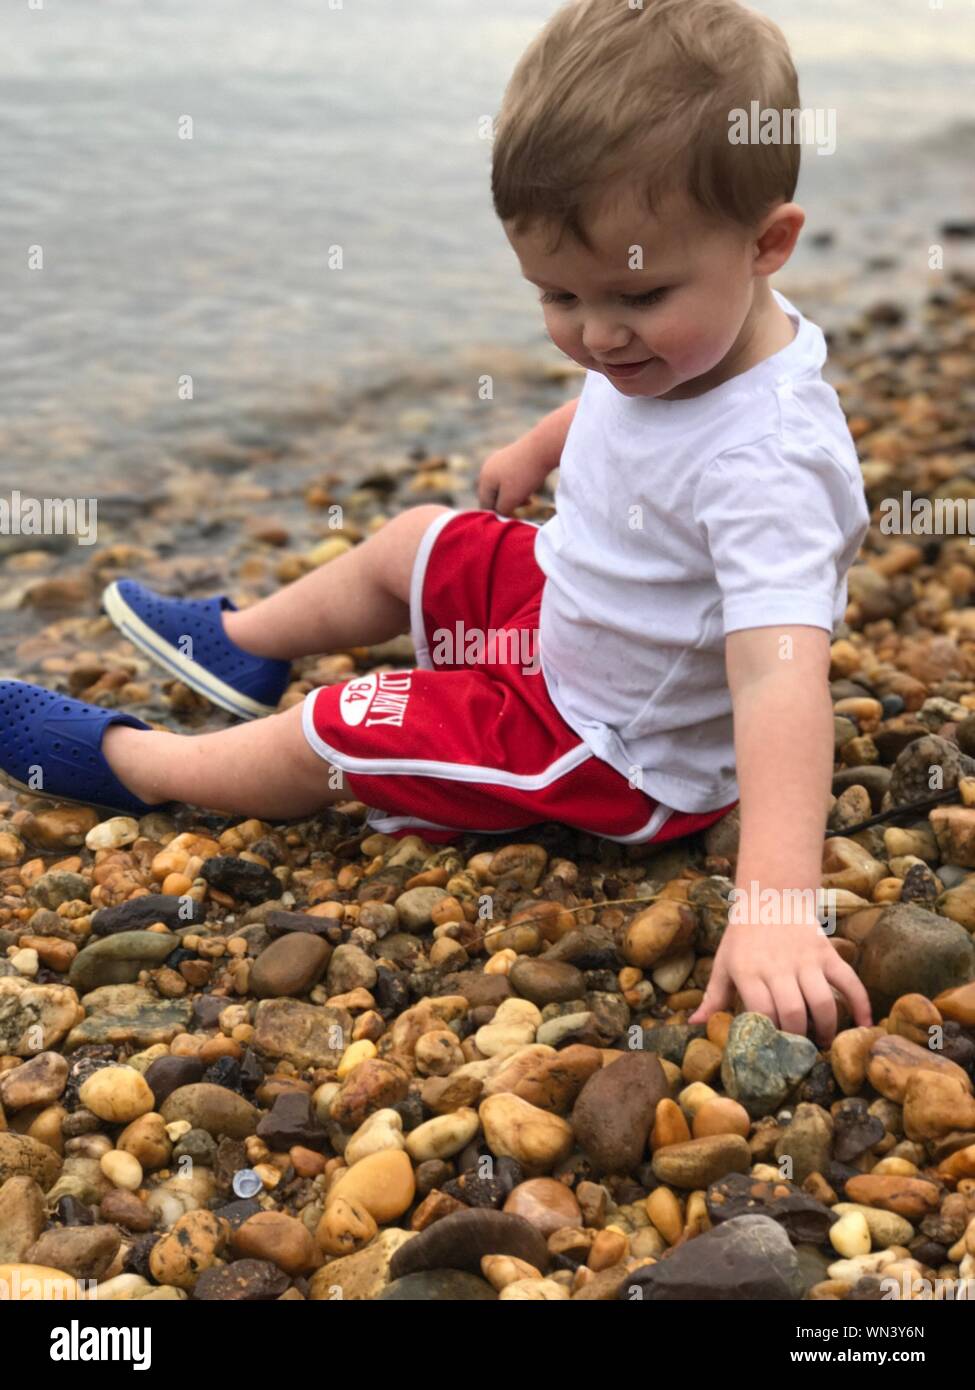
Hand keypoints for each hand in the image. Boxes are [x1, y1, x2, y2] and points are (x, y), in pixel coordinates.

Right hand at [477, 440, 548, 515]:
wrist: (543, 446)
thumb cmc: (526, 475)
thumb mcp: (511, 499)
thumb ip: (501, 510)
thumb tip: (497, 514)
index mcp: (484, 478)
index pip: (485, 504)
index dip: (498, 515)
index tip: (514, 517)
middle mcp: (488, 467)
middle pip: (493, 494)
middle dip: (507, 504)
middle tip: (523, 507)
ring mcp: (499, 460)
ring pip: (503, 486)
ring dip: (514, 496)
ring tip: (529, 500)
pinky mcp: (511, 455)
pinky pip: (510, 477)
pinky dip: (518, 486)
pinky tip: (530, 488)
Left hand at [688, 916, 872, 1048]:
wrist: (771, 896)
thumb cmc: (743, 937)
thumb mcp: (724, 963)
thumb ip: (713, 997)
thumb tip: (695, 1025)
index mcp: (748, 970)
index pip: (760, 1011)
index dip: (767, 1035)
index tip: (771, 1051)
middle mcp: (777, 965)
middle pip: (792, 1011)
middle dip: (797, 1037)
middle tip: (799, 1052)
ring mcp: (806, 959)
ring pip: (822, 1001)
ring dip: (825, 1027)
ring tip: (822, 1042)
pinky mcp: (827, 953)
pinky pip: (849, 980)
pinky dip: (861, 1003)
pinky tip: (865, 1025)